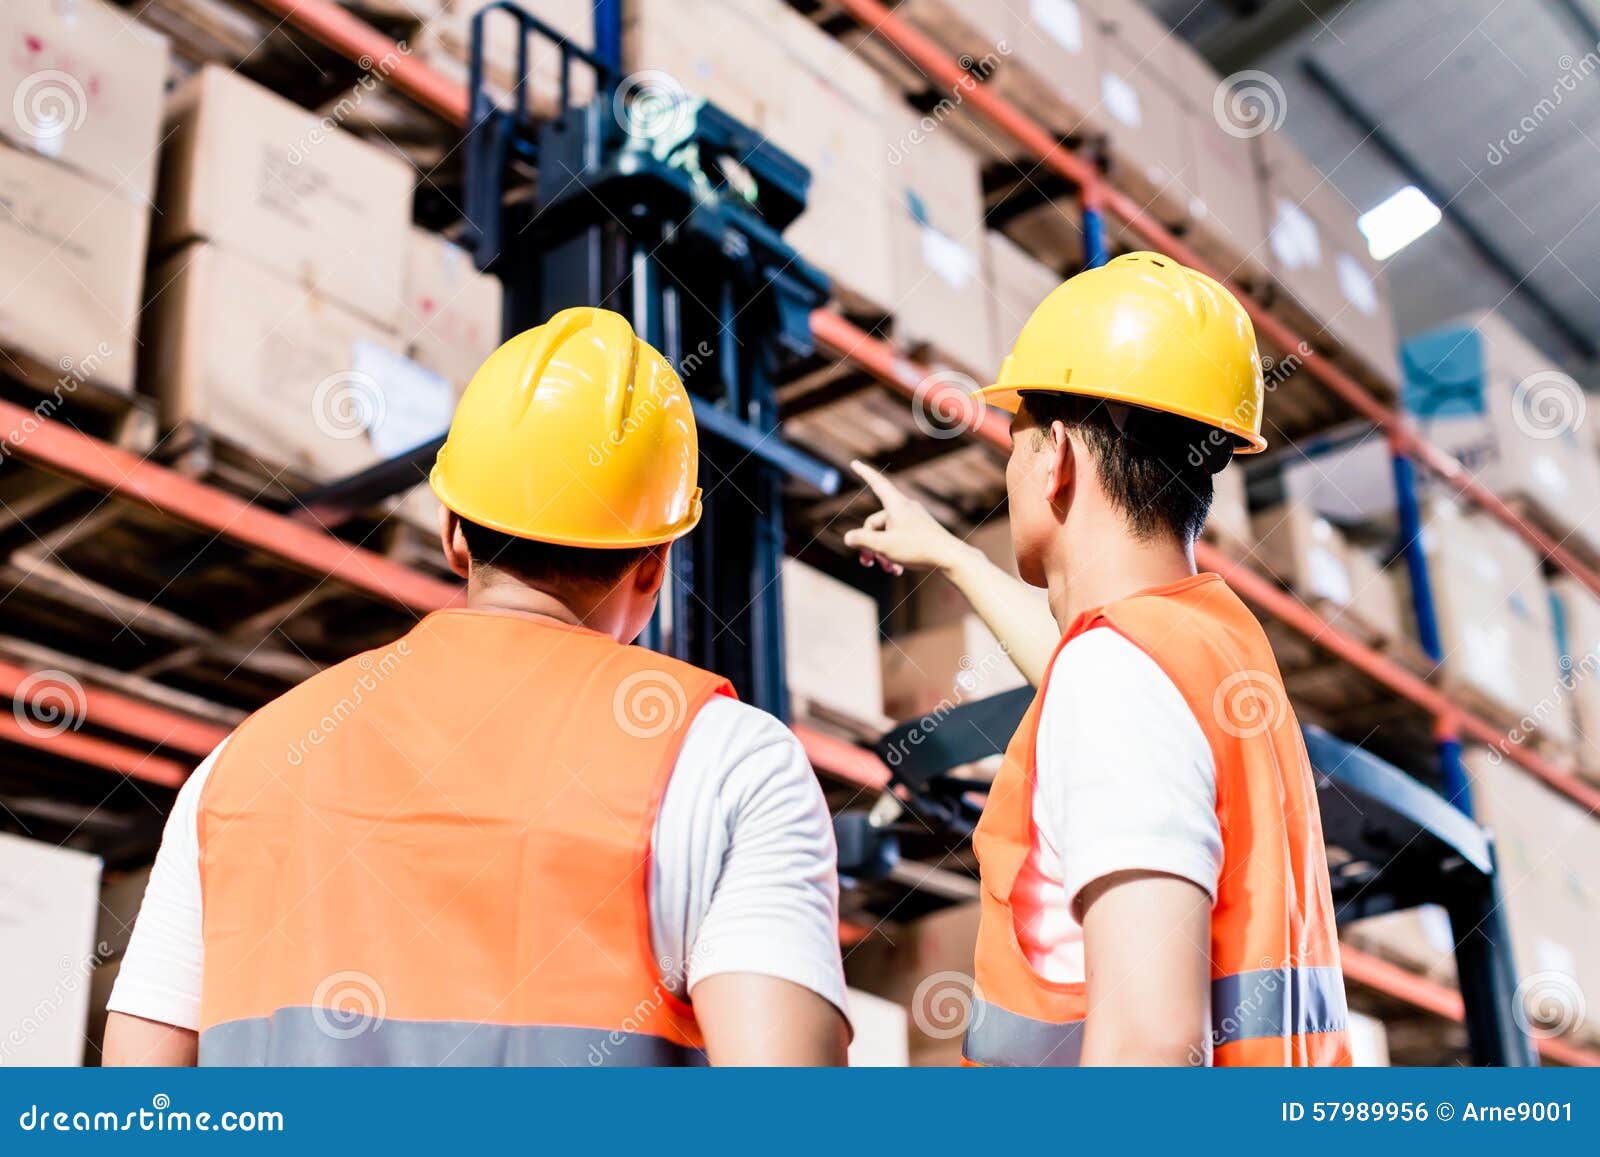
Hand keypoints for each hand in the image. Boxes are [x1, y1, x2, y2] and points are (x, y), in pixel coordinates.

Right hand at [842, 460, 966, 574]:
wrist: (950, 557)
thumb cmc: (917, 548)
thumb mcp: (883, 546)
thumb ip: (861, 540)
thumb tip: (848, 538)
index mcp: (896, 504)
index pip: (876, 483)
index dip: (864, 473)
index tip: (855, 462)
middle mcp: (904, 508)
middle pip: (876, 522)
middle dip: (869, 544)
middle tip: (867, 563)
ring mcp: (914, 519)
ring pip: (887, 534)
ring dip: (882, 553)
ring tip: (888, 569)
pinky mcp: (921, 531)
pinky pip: (900, 539)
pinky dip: (894, 553)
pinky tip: (897, 570)